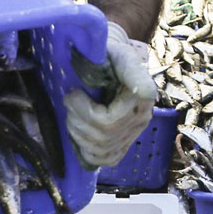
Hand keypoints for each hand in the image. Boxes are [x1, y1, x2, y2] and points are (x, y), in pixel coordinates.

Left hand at [65, 22, 157, 167]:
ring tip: (73, 113)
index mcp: (142, 98)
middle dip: (78, 119)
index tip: (74, 93)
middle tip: (69, 100)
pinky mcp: (123, 144)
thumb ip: (131, 70)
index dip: (85, 111)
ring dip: (79, 132)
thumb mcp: (118, 54)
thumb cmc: (109, 53)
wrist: (109, 59)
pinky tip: (81, 132)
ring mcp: (133, 134)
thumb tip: (143, 93)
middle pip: (102, 136)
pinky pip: (104, 160)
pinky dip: (87, 150)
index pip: (109, 121)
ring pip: (101, 149)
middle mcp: (142, 118)